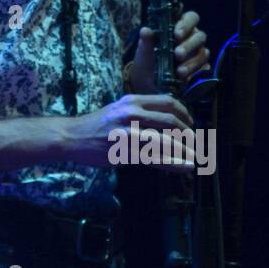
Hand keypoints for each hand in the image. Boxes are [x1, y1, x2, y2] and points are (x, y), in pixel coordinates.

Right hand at [68, 93, 196, 172]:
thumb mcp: (119, 110)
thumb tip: (170, 122)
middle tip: (197, 145)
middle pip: (171, 121)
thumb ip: (141, 113)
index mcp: (133, 100)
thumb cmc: (97, 125)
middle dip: (189, 134)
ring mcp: (127, 132)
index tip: (192, 125)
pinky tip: (185, 167)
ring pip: (165, 140)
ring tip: (196, 158)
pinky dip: (174, 163)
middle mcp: (131, 113)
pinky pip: (154, 158)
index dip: (186, 114)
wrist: (71, 136)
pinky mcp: (123, 151)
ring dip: (185, 151)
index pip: (169, 102)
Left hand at [129, 9, 210, 92]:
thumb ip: (146, 40)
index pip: (191, 18)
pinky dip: (194, 72)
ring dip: (192, 62)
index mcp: (180, 26)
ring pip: (203, 52)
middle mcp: (192, 37)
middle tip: (177, 54)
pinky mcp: (200, 68)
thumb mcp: (144, 50)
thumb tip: (145, 30)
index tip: (176, 34)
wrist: (147, 82)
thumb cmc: (148, 59)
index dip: (187, 23)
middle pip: (200, 35)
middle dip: (189, 45)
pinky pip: (204, 68)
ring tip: (179, 71)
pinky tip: (185, 77)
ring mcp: (197, 53)